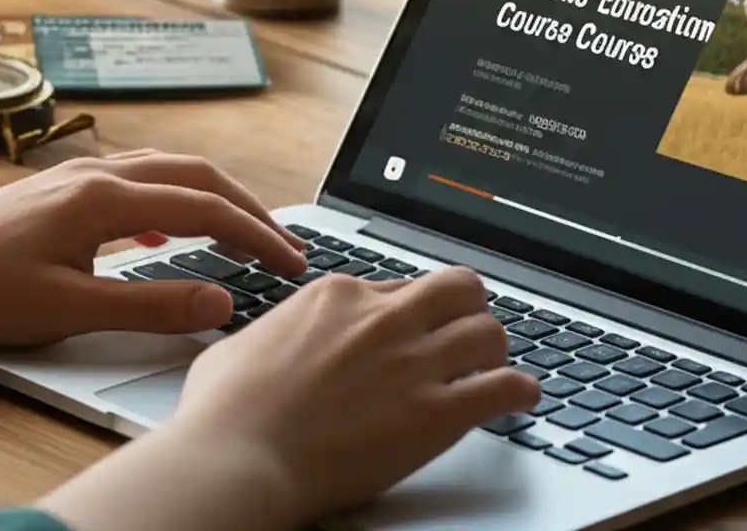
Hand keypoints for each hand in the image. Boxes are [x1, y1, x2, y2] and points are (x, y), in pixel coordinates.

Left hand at [0, 150, 305, 344]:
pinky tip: (167, 229)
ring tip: (245, 230)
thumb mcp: (69, 309)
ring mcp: (79, 177)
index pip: (206, 209)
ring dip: (216, 196)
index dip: (257, 235)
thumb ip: (152, 305)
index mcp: (105, 198)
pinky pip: (139, 178)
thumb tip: (222, 301)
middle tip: (284, 244)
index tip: (291, 261)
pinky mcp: (63, 190)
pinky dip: (176, 197)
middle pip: (198, 176)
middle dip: (250, 209)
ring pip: (170, 170)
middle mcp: (98, 176)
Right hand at [39, 268, 540, 530]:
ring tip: (493, 367)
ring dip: (495, 350)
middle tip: (468, 328)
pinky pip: (504, 387)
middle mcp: (384, 318)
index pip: (401, 286)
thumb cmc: (225, 413)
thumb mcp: (240, 346)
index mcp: (338, 297)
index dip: (412, 311)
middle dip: (468, 306)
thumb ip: (274, 333)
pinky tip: (521, 398)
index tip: (414, 329)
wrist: (237, 459)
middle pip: (458, 288)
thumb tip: (273, 341)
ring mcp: (414, 362)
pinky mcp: (436, 412)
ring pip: (489, 332)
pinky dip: (520, 392)